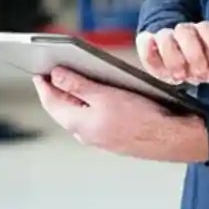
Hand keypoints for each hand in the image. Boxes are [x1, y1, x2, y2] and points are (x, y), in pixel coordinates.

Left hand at [33, 67, 208, 162]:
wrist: (169, 138)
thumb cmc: (141, 117)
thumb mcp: (105, 94)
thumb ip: (77, 85)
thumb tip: (55, 75)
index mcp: (78, 123)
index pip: (50, 102)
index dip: (43, 84)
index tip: (38, 71)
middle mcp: (84, 133)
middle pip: (61, 108)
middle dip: (56, 89)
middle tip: (53, 71)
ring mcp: (97, 137)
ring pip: (76, 113)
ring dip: (73, 95)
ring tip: (73, 77)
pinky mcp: (110, 137)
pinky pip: (91, 118)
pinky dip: (88, 104)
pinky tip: (95, 93)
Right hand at [136, 22, 208, 85]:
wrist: (166, 57)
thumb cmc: (194, 62)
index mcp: (200, 32)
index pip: (208, 29)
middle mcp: (181, 31)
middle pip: (186, 32)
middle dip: (195, 56)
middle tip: (199, 74)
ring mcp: (162, 36)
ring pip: (166, 38)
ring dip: (174, 59)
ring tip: (180, 75)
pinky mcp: (145, 44)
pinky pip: (144, 43)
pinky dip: (151, 54)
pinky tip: (161, 68)